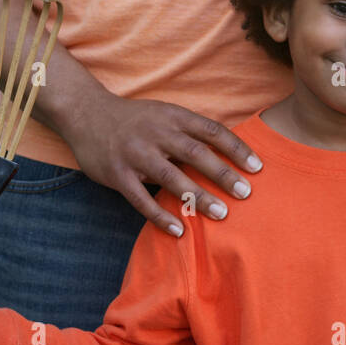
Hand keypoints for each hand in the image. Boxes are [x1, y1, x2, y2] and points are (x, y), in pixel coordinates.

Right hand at [60, 90, 262, 236]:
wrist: (87, 113)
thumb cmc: (135, 118)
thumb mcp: (165, 114)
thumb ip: (191, 131)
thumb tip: (228, 150)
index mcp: (173, 117)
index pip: (212, 131)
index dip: (237, 148)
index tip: (258, 167)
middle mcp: (157, 134)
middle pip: (196, 154)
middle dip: (223, 174)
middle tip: (247, 193)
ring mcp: (136, 154)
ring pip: (172, 178)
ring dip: (198, 197)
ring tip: (221, 214)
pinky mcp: (117, 175)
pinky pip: (141, 200)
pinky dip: (160, 217)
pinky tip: (179, 231)